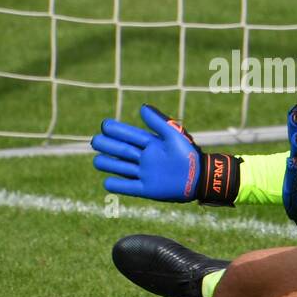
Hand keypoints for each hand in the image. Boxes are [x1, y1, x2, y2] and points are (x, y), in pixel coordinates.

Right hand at [91, 104, 238, 204]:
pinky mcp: (147, 189)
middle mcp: (145, 158)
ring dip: (109, 164)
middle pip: (121, 151)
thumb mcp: (173, 135)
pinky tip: (107, 182)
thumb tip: (141, 107)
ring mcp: (145, 173)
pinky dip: (117, 185)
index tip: (105, 124)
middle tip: (96, 141)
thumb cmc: (188, 154)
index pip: (130, 135)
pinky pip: (128, 187)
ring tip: (97, 160)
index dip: (117, 130)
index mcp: (151, 144)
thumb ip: (157, 122)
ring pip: (121, 168)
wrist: (200, 177)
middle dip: (108, 146)